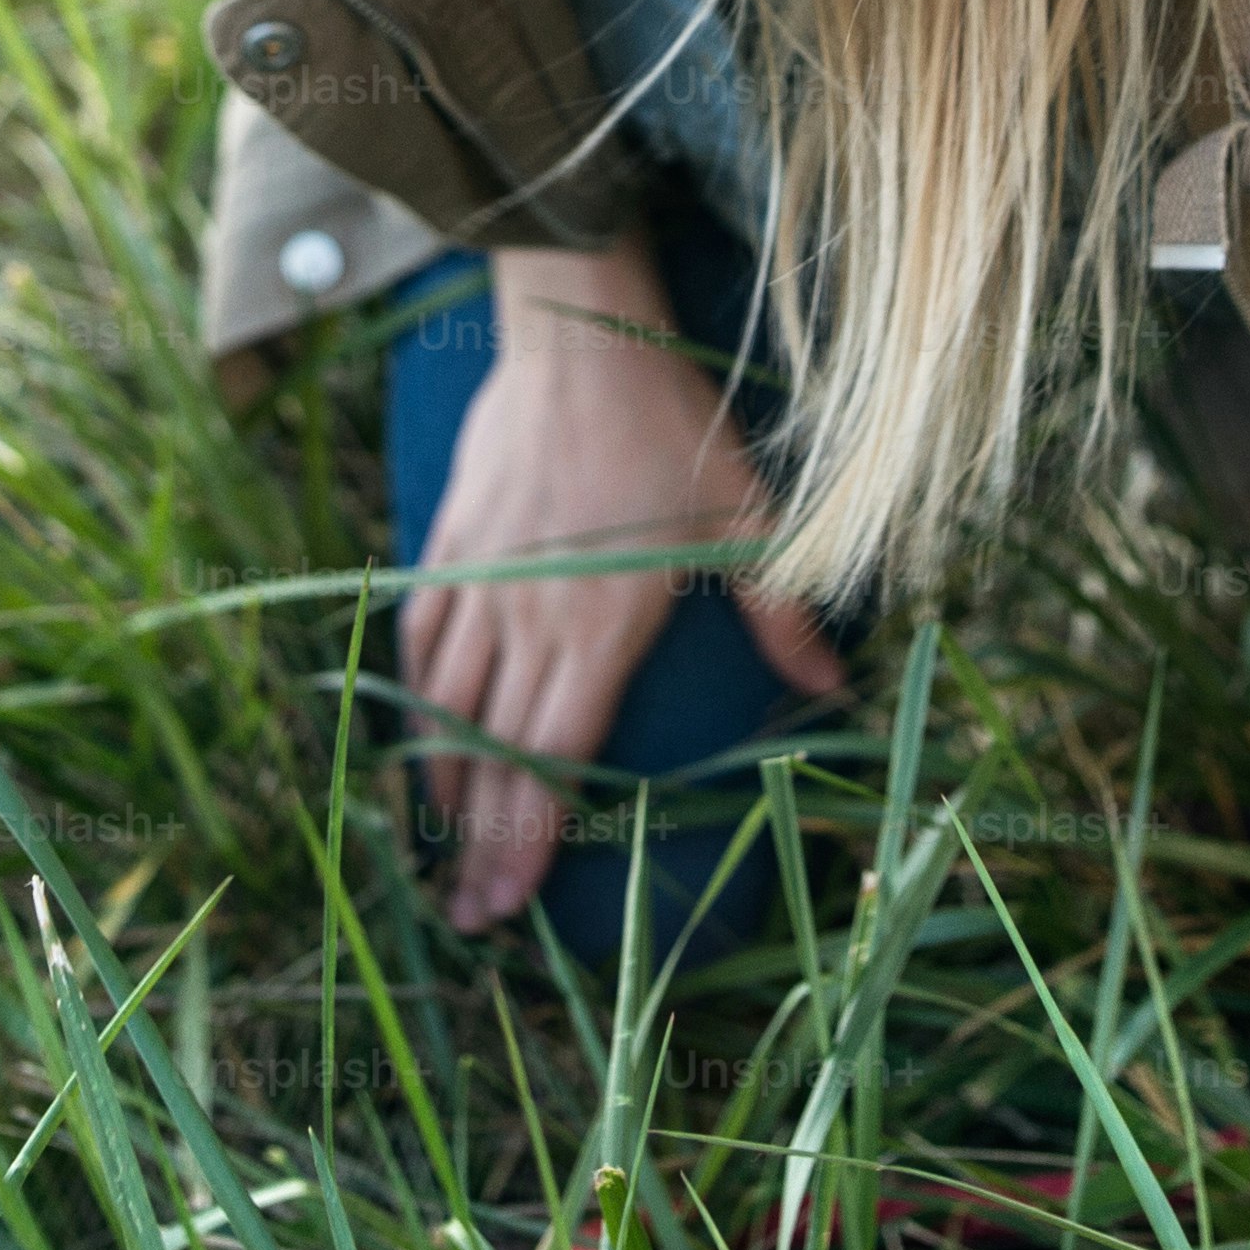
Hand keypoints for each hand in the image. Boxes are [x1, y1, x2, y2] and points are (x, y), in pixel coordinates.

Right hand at [397, 240, 844, 931]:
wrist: (576, 332)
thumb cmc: (671, 425)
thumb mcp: (748, 515)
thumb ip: (785, 609)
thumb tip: (836, 686)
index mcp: (595, 627)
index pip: (551, 757)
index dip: (526, 839)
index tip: (507, 905)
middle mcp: (525, 617)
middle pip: (490, 751)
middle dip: (476, 842)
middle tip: (466, 917)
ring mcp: (477, 580)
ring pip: (444, 702)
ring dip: (438, 780)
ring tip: (436, 845)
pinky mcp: (449, 544)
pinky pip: (422, 637)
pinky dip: (413, 695)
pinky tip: (417, 728)